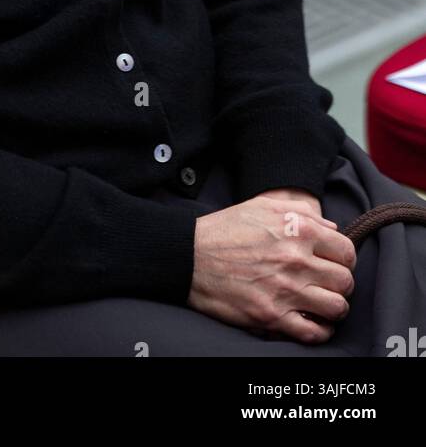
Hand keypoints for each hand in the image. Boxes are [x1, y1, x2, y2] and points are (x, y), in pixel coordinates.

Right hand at [187, 192, 356, 344]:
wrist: (190, 256)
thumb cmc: (225, 229)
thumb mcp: (262, 205)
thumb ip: (301, 211)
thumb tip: (331, 226)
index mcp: (298, 229)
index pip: (346, 251)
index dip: (344, 259)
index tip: (334, 263)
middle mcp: (296, 260)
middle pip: (345, 281)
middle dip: (340, 284)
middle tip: (327, 284)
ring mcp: (285, 290)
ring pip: (337, 308)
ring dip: (333, 308)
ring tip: (322, 304)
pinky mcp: (271, 316)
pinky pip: (314, 332)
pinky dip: (319, 331)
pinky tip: (312, 322)